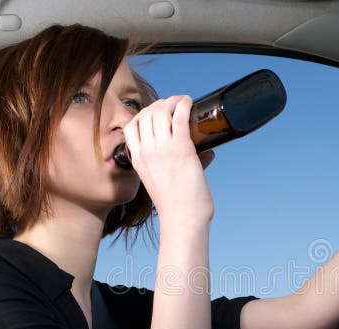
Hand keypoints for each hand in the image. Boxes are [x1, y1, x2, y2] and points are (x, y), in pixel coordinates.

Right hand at [124, 95, 214, 225]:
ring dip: (171, 101)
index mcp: (138, 160)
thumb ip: (178, 165)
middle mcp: (147, 151)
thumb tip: (208, 153)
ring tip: (182, 102)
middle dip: (159, 104)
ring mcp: (162, 149)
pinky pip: (179, 116)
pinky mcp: (181, 148)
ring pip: (160, 111)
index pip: (130, 126)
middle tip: (173, 105)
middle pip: (146, 114)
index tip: (156, 113)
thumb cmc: (177, 205)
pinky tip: (189, 101)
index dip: (143, 114)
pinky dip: (183, 104)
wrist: (183, 218)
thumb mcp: (162, 182)